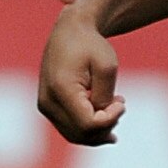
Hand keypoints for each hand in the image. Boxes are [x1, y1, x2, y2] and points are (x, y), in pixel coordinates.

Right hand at [38, 5, 124, 143]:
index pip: (88, 124)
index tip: (122, 100)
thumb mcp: (106, 66)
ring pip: (74, 135)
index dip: (110, 119)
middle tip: (120, 103)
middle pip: (81, 134)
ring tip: (114, 110)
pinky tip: (105, 118)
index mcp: (60, 89)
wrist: (69, 31)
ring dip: (98, 130)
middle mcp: (47, 101)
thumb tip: (101, 120)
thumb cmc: (90, 45)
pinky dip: (88, 129)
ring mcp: (45, 106)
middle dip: (106, 126)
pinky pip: (69, 128)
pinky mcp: (47, 107)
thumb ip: (104, 96)